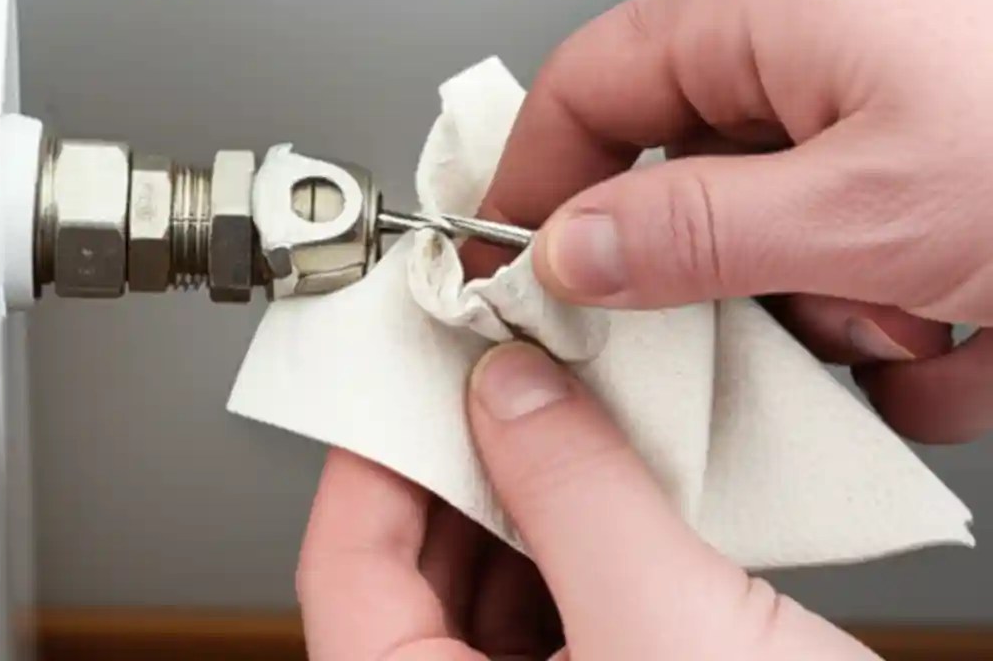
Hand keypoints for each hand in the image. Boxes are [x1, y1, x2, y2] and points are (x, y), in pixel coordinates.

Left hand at [298, 343, 877, 659]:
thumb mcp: (669, 629)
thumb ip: (578, 496)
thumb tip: (509, 394)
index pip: (346, 577)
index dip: (371, 465)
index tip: (407, 386)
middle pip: (411, 583)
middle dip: (456, 476)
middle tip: (490, 388)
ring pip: (484, 600)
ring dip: (518, 509)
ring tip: (552, 427)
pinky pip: (550, 623)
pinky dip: (569, 553)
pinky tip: (603, 497)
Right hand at [467, 0, 992, 443]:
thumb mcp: (870, 210)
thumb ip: (696, 235)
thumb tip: (567, 252)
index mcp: (771, 1)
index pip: (584, 91)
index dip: (531, 192)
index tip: (505, 279)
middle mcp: (817, 30)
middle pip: (688, 181)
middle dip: (740, 287)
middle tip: (782, 339)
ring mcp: (879, 90)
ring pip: (783, 234)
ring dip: (844, 312)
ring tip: (929, 326)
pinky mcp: (928, 141)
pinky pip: (866, 245)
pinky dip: (910, 309)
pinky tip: (975, 327)